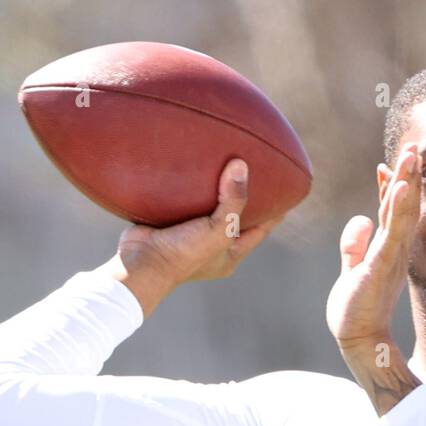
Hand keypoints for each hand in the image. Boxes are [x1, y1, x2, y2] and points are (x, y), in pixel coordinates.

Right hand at [106, 158, 280, 316]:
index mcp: (230, 254)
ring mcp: (190, 236)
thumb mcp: (217, 230)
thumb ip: (233, 201)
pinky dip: (189, 187)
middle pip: (236, 217)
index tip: (286, 189)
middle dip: (246, 197)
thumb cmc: (183, 254)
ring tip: (224, 161)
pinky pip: (184, 202)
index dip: (275, 210)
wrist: (139, 265)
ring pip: (209, 208)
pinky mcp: (169, 224)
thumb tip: (242, 165)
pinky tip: (190, 166)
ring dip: (216, 188)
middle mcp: (212, 246)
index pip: (261, 229)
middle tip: (256, 168)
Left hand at [325, 142, 419, 354]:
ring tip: (412, 156)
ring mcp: (391, 257)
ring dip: (408, 183)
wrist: (359, 339)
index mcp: (388, 250)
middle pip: (404, 206)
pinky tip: (401, 188)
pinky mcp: (382, 267)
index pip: (391, 211)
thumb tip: (361, 220)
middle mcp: (395, 251)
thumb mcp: (352, 270)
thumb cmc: (356, 310)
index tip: (388, 163)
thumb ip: (354, 246)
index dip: (390, 186)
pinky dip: (398, 209)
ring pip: (403, 214)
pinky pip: (393, 233)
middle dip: (409, 175)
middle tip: (413, 146)